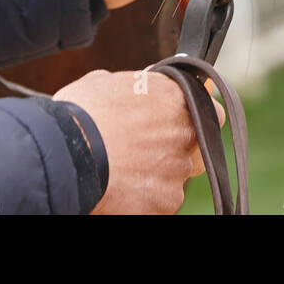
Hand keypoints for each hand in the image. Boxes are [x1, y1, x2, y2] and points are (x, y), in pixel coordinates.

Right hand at [54, 68, 224, 214]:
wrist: (69, 155)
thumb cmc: (84, 112)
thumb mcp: (109, 81)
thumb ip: (140, 86)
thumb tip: (145, 83)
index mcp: (175, 99)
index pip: (213, 110)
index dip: (199, 117)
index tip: (184, 121)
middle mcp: (184, 135)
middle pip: (196, 148)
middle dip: (177, 149)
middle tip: (146, 149)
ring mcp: (177, 172)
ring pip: (175, 176)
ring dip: (157, 174)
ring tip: (123, 169)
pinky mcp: (164, 203)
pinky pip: (160, 200)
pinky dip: (144, 197)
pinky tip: (120, 187)